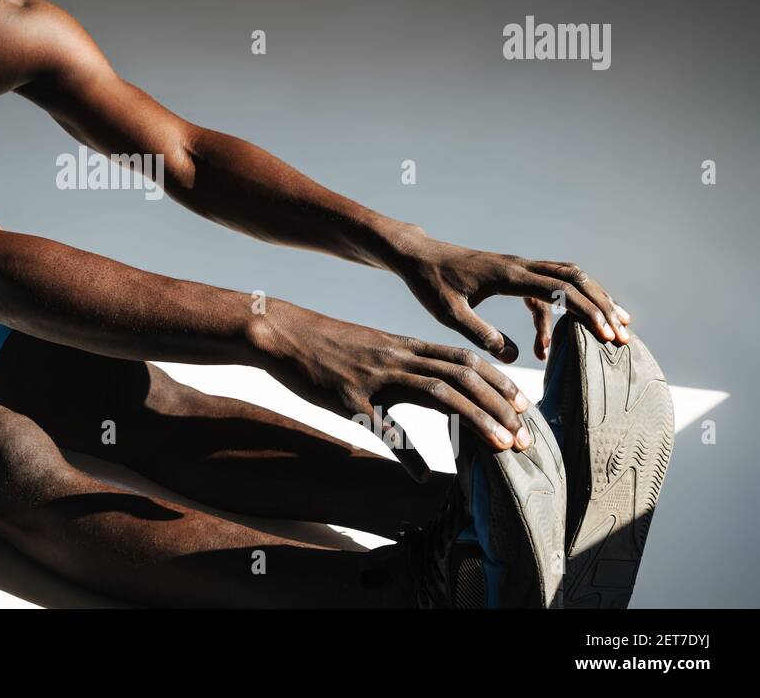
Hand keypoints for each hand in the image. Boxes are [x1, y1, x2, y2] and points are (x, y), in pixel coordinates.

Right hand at [258, 303, 534, 481]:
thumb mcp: (372, 350)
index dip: (497, 382)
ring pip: (436, 393)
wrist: (284, 333)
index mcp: (404, 347)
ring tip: (501, 446)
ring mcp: (374, 376)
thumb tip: (431, 390)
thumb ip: (404, 367)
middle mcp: (397, 357)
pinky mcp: (348, 397)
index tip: (523, 407)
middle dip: (499, 405)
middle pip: (461, 375)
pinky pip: (382, 426)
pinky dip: (405, 450)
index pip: (463, 359)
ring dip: (474, 420)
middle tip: (525, 436)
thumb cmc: (327, 345)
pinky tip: (422, 475)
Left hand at [389, 230, 631, 362]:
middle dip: (601, 306)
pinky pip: (544, 289)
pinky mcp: (511, 275)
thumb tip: (514, 357)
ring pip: (565, 279)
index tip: (606, 334)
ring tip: (611, 329)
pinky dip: (557, 311)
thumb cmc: (429, 283)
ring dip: (589, 302)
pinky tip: (548, 343)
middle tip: (622, 334)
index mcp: (508, 276)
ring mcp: (517, 268)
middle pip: (574, 280)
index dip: (588, 311)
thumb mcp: (449, 314)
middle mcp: (518, 267)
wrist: (416, 256)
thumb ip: (481, 334)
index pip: (560, 290)